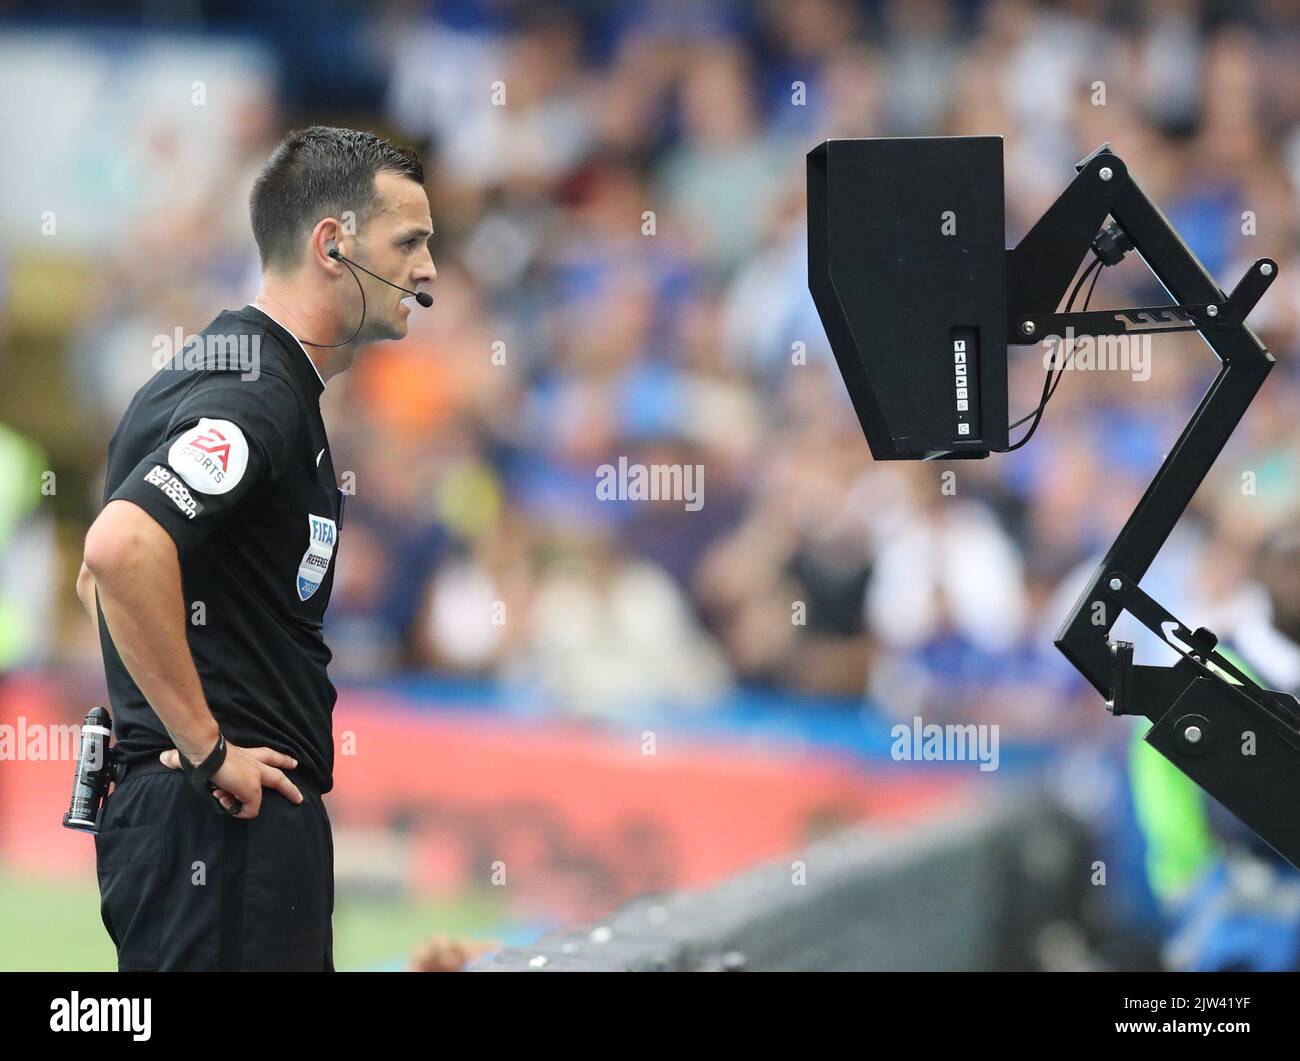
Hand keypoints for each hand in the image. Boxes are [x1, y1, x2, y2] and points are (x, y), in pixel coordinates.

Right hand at [160, 742, 303, 818]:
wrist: (206, 751)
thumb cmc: (200, 750)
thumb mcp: (198, 756)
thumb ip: (181, 758)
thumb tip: (163, 757)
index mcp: (246, 754)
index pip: (268, 755)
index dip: (281, 759)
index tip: (293, 763)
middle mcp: (255, 764)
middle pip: (279, 776)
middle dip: (290, 788)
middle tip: (299, 799)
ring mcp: (256, 777)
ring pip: (269, 793)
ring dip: (244, 805)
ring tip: (223, 798)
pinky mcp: (253, 790)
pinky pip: (249, 810)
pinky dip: (237, 811)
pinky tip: (224, 802)